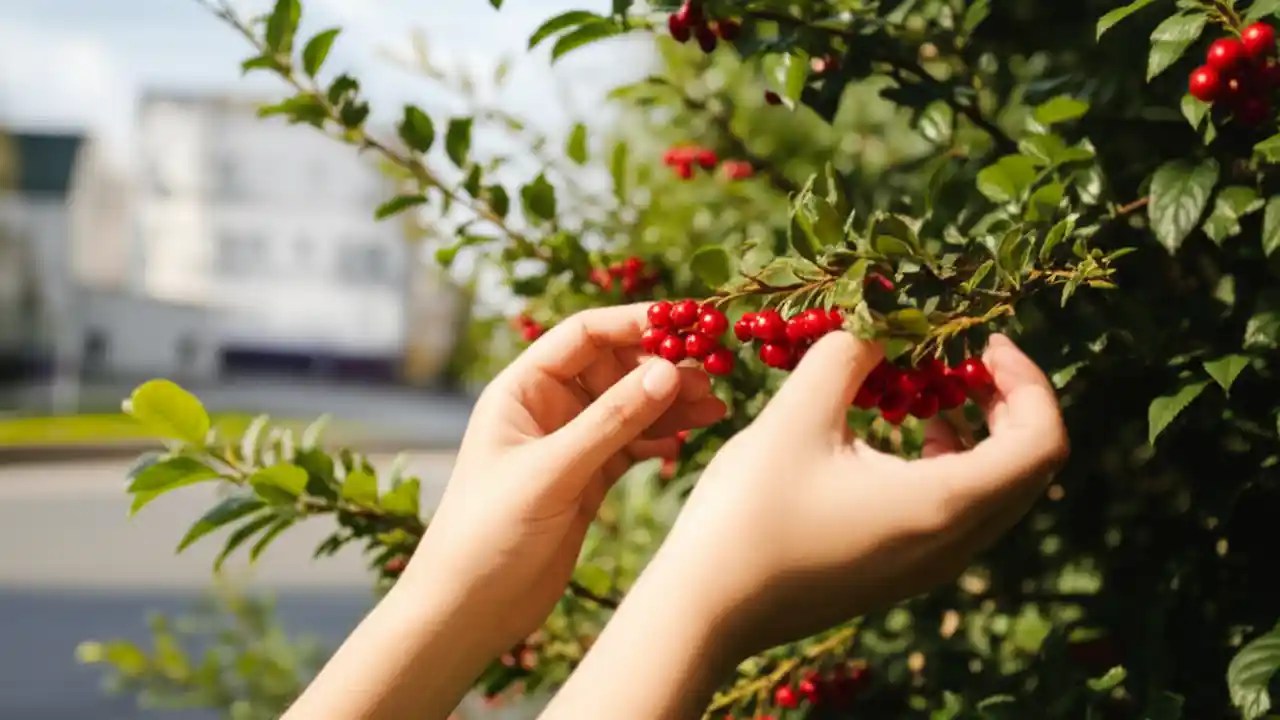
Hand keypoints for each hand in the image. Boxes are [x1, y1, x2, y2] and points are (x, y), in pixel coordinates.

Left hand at [284, 304, 724, 719]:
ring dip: (671, 403)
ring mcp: (570, 444)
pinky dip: (663, 438)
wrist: (469, 609)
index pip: (584, 336)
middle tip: (711, 374)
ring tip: (716, 404)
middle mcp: (547, 408)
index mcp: (522, 389)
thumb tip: (668, 372)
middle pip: (615, 368)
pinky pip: (634, 444)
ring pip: (631, 407)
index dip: (633, 324)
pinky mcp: (588, 478)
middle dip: (662, 367)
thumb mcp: (551, 472)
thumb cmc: (487, 532)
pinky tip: (689, 438)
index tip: (685, 323)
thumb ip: (611, 421)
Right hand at [544, 332, 1066, 717]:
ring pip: (994, 491)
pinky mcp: (899, 571)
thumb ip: (848, 355)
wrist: (706, 605)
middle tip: (962, 357)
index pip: (1042, 441)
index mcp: (943, 504)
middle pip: (1030, 467)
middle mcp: (951, 542)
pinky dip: (950, 463)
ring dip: (980, 432)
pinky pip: (957, 511)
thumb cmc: (749, 512)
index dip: (1028, 380)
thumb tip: (880, 324)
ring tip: (927, 391)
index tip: (982, 342)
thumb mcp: (797, 416)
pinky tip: (894, 434)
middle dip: (1008, 402)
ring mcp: (927, 565)